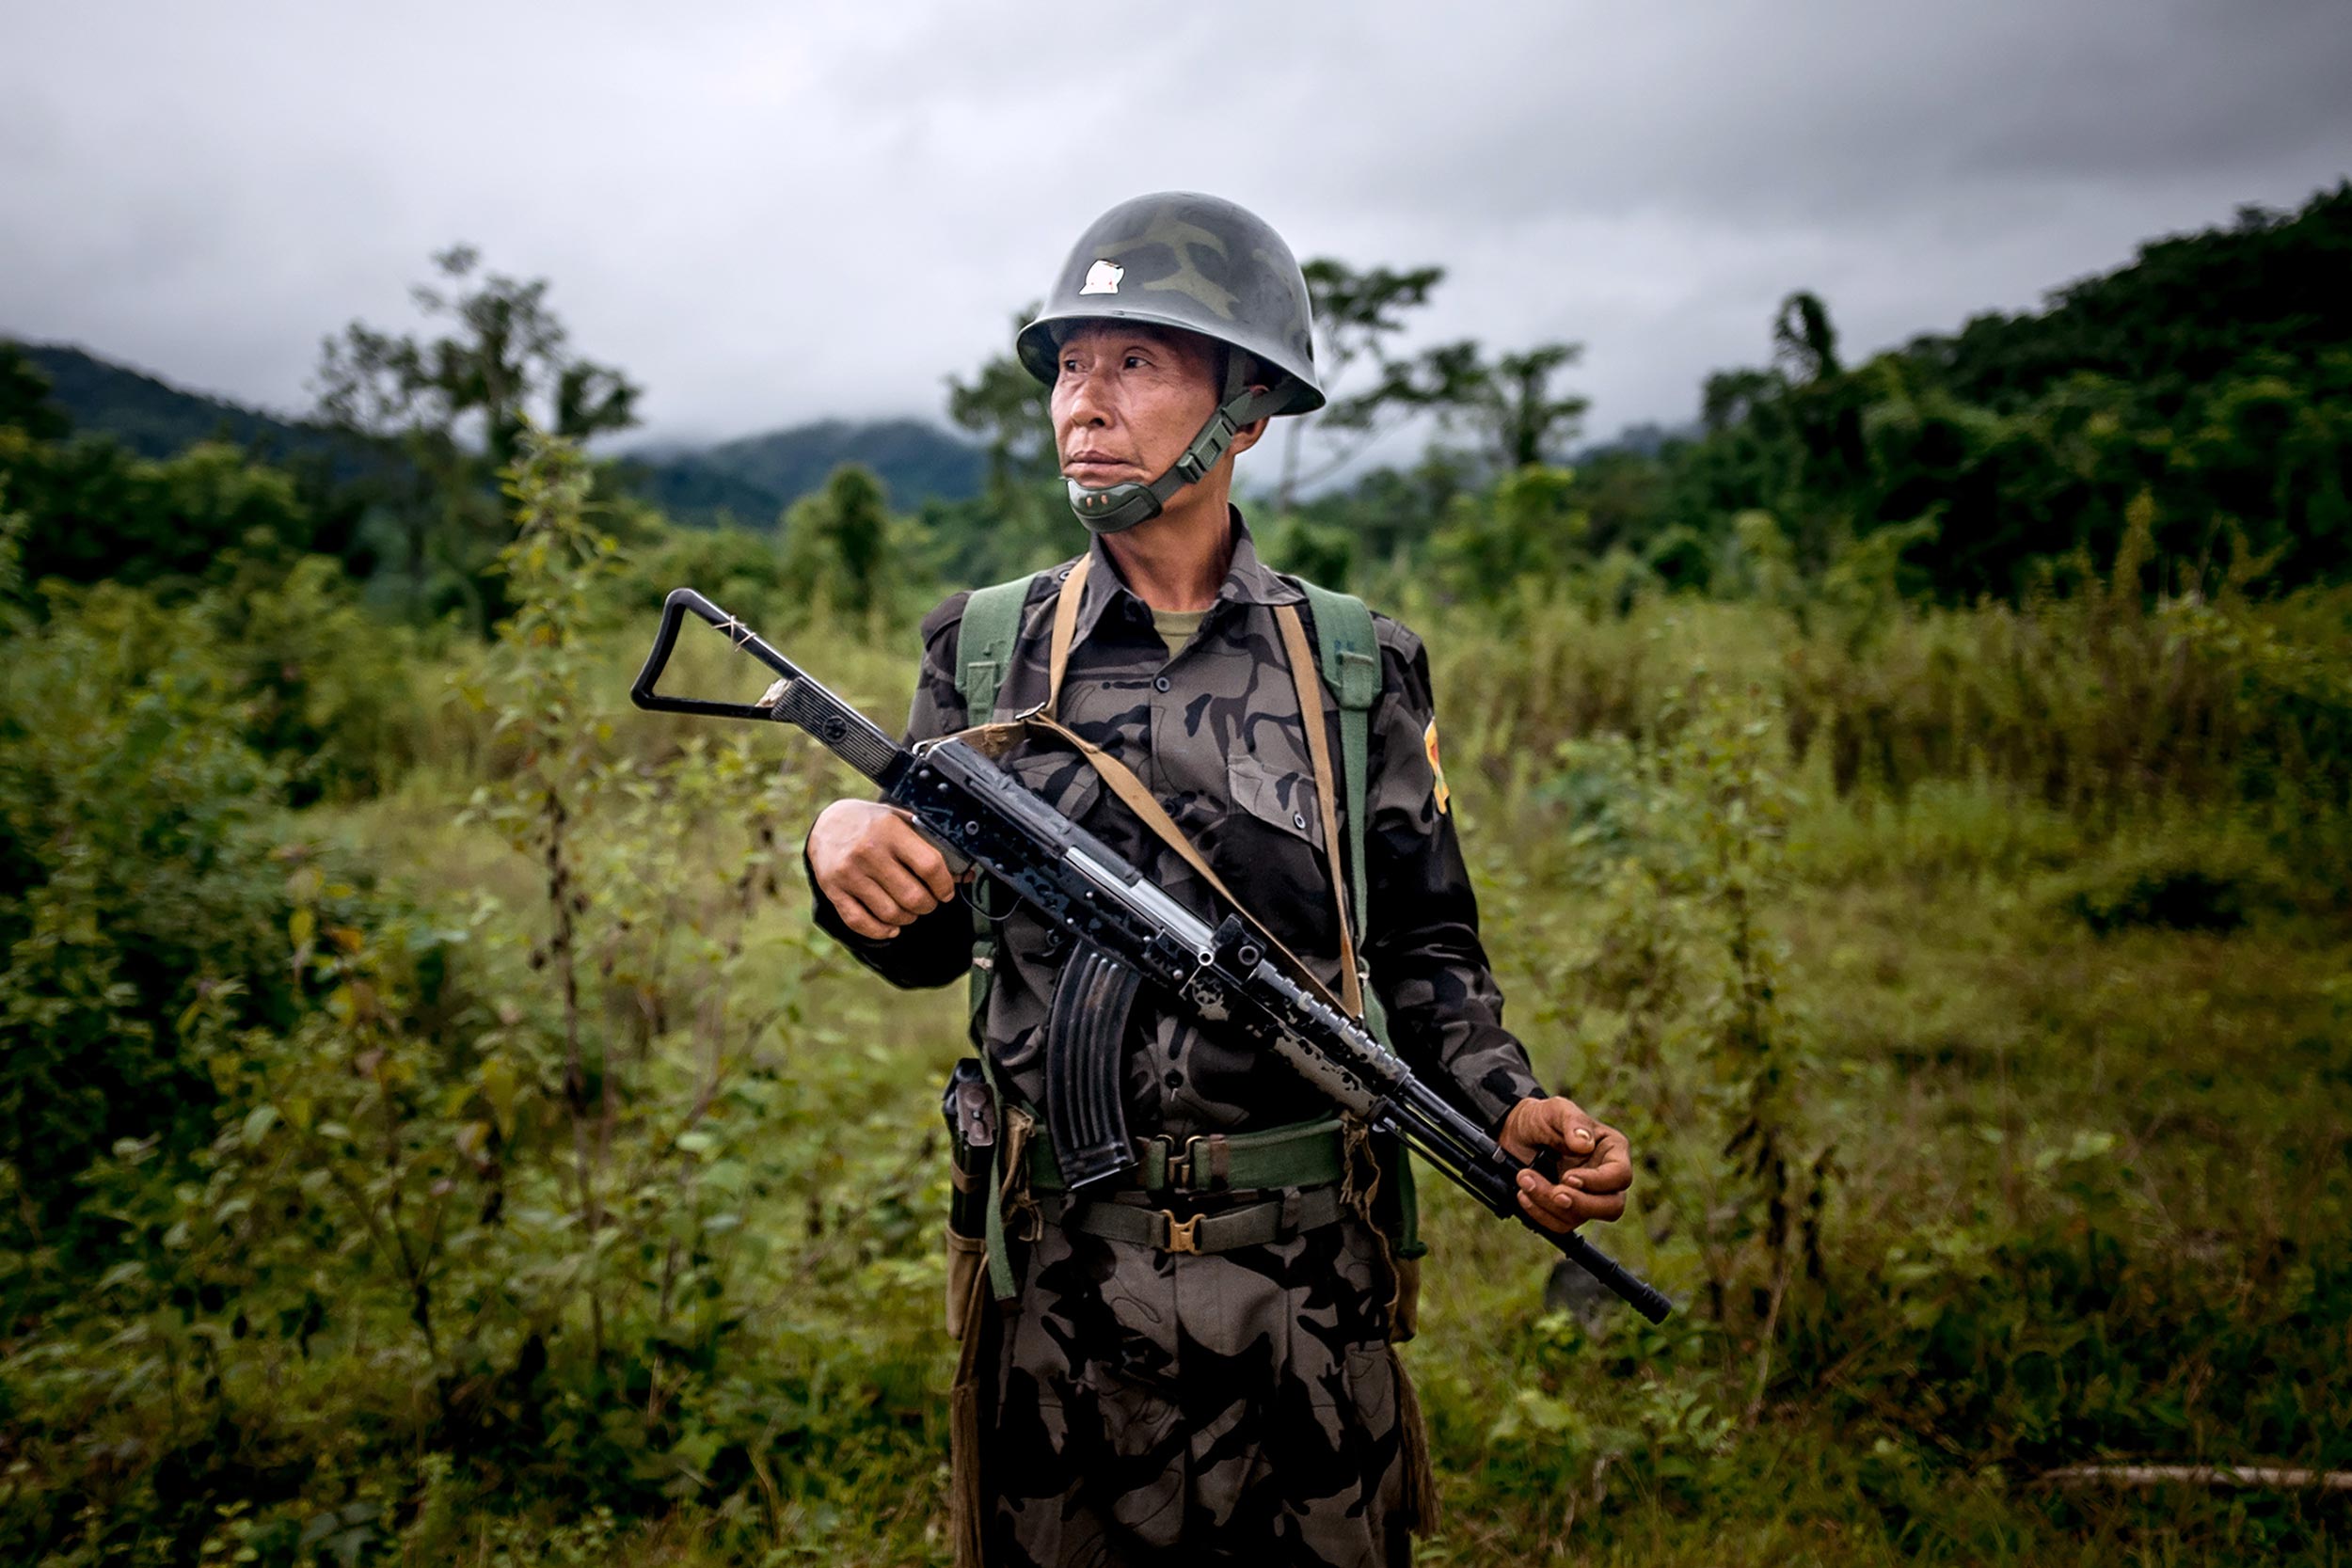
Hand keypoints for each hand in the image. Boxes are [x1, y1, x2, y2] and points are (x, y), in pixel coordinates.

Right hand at [807, 800, 956, 940]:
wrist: (827, 824)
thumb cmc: (872, 824)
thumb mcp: (900, 821)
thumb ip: (929, 843)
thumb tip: (964, 874)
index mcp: (890, 829)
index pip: (929, 866)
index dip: (945, 885)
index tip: (946, 891)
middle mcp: (868, 851)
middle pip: (912, 896)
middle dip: (928, 905)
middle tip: (929, 902)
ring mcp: (848, 873)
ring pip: (890, 914)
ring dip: (908, 919)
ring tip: (910, 911)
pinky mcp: (833, 890)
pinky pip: (861, 923)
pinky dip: (881, 931)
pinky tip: (891, 927)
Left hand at [1498, 1097, 1632, 1233]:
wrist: (1515, 1133)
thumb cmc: (1541, 1117)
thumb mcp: (1555, 1109)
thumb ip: (1573, 1122)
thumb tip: (1585, 1144)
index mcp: (1612, 1150)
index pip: (1620, 1175)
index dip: (1597, 1182)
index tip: (1568, 1177)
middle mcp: (1605, 1177)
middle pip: (1611, 1207)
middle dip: (1580, 1204)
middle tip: (1555, 1194)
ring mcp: (1587, 1196)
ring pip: (1580, 1216)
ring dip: (1548, 1204)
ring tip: (1524, 1178)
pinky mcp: (1567, 1210)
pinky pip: (1560, 1224)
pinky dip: (1539, 1213)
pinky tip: (1523, 1194)